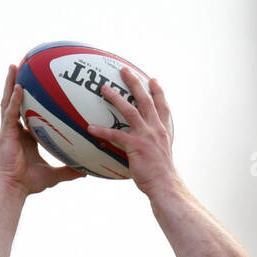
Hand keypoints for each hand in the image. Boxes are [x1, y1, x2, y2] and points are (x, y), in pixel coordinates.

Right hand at [0, 64, 86, 195]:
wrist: (14, 188)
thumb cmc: (29, 182)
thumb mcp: (53, 174)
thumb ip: (68, 171)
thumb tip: (85, 171)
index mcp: (25, 136)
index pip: (27, 113)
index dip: (29, 100)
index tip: (36, 88)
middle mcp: (15, 129)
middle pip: (15, 101)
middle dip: (16, 83)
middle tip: (23, 66)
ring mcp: (8, 129)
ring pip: (8, 101)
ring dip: (10, 83)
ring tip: (14, 65)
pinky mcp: (5, 133)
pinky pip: (10, 112)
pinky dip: (14, 99)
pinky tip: (19, 86)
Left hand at [85, 67, 179, 196]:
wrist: (165, 186)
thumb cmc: (161, 176)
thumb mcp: (161, 156)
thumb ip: (153, 147)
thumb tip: (144, 149)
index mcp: (163, 131)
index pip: (162, 106)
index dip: (158, 92)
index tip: (153, 80)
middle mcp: (156, 129)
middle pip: (146, 100)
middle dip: (136, 83)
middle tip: (125, 70)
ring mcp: (146, 136)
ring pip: (130, 110)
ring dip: (116, 97)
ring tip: (104, 88)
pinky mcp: (135, 146)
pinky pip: (115, 135)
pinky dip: (102, 131)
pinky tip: (90, 128)